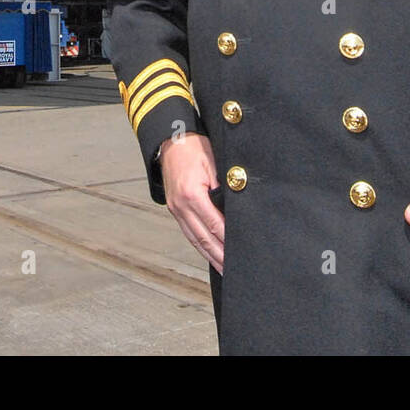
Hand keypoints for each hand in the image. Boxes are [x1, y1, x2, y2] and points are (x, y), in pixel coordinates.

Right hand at [159, 133, 224, 273]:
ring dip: (208, 255)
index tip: (239, 253)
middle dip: (219, 256)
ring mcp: (175, 208)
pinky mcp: (174, 208)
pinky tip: (207, 252)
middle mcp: (181, 206)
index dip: (227, 241)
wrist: (171, 139)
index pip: (214, 225)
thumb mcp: (214, 164)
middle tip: (232, 270)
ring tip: (222, 268)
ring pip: (193, 239)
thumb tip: (235, 208)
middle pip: (203, 238)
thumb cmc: (194, 147)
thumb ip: (223, 188)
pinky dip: (198, 245)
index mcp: (192, 195)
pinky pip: (187, 231)